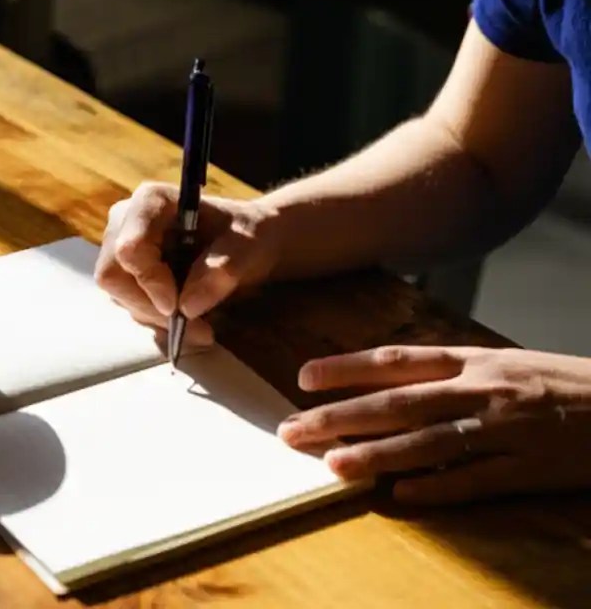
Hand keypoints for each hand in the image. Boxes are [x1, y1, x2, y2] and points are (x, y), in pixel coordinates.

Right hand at [95, 182, 283, 346]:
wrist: (247, 243)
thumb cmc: (247, 234)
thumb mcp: (248, 247)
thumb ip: (223, 270)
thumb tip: (187, 307)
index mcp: (151, 202)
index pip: (130, 247)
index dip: (148, 280)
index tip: (176, 307)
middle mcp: (126, 221)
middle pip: (114, 275)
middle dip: (151, 307)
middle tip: (195, 327)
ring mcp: (121, 247)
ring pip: (118, 294)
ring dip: (157, 317)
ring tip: (200, 325)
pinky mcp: (125, 273)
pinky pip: (128, 303)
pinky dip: (157, 319)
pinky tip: (188, 320)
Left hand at [278, 346, 590, 503]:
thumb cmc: (564, 386)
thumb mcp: (507, 365)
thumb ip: (453, 373)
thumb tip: (389, 383)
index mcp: (477, 361)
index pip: (398, 360)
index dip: (348, 368)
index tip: (303, 377)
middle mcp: (485, 390)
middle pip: (399, 402)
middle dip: (341, 416)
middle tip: (293, 429)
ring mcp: (508, 430)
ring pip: (429, 442)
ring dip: (377, 455)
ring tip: (332, 466)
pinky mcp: (531, 468)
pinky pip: (475, 481)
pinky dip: (436, 488)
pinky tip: (399, 496)